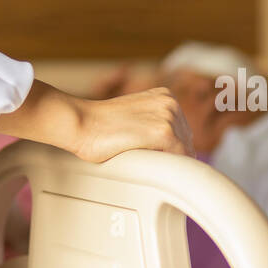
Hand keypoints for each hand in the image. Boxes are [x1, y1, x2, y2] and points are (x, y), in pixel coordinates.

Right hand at [71, 88, 193, 162]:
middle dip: (173, 155)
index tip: (164, 160)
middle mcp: (170, 103)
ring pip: (184, 150)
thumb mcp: (136, 116)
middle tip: (152, 164)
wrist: (81, 122)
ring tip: (147, 165)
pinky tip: (156, 171)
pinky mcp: (163, 132)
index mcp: (165, 96)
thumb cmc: (100, 125)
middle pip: (187, 140)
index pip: (183, 130)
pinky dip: (172, 167)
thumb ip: (154, 124)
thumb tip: (171, 149)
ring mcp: (168, 116)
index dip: (175, 148)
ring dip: (170, 161)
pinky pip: (180, 157)